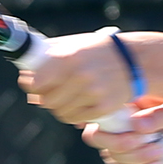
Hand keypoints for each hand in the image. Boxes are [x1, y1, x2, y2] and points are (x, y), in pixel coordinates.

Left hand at [17, 28, 136, 125]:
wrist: (135, 60)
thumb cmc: (99, 51)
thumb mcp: (74, 44)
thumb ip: (50, 56)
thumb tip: (27, 78)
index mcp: (69, 58)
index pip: (37, 81)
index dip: (30, 84)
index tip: (30, 83)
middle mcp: (80, 76)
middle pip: (48, 100)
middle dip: (44, 98)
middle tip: (47, 93)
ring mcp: (93, 93)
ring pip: (61, 112)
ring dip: (58, 108)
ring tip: (63, 99)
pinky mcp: (104, 107)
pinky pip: (77, 119)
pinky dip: (73, 115)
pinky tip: (76, 106)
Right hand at [84, 103, 162, 163]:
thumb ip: (160, 115)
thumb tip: (136, 123)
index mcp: (122, 104)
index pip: (99, 109)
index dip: (104, 120)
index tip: (133, 126)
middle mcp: (113, 122)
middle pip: (95, 136)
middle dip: (121, 142)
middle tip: (147, 140)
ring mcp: (114, 142)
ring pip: (111, 154)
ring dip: (137, 156)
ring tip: (160, 150)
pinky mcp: (120, 160)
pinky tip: (157, 162)